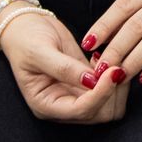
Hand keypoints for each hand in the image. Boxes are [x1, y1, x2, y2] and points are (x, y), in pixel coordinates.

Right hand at [0, 9, 128, 123]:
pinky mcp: (86, 84)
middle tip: (115, 64)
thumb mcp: (39, 51)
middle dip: (112, 92)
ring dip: (117, 85)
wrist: (25, 27)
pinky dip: (115, 77)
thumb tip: (92, 81)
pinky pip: (110, 89)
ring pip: (110, 105)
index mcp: (46, 105)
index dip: (101, 94)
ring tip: (110, 60)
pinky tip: (104, 57)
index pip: (81, 110)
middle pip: (100, 114)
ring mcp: (76, 96)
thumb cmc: (26, 39)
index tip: (113, 71)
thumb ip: (64, 68)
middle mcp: (63, 106)